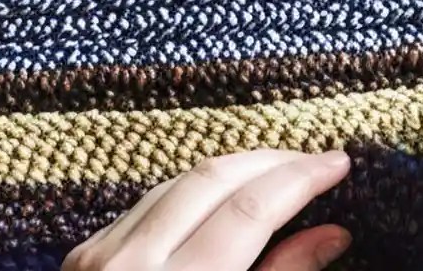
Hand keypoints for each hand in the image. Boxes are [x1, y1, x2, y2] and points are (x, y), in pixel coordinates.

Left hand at [63, 149, 351, 270]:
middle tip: (317, 161)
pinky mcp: (83, 256)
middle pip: (213, 179)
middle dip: (272, 161)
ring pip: (178, 181)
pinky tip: (225, 195)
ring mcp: (99, 256)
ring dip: (234, 168)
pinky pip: (148, 203)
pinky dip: (193, 191)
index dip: (300, 178)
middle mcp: (132, 264)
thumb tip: (333, 234)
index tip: (339, 163)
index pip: (250, 210)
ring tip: (280, 171)